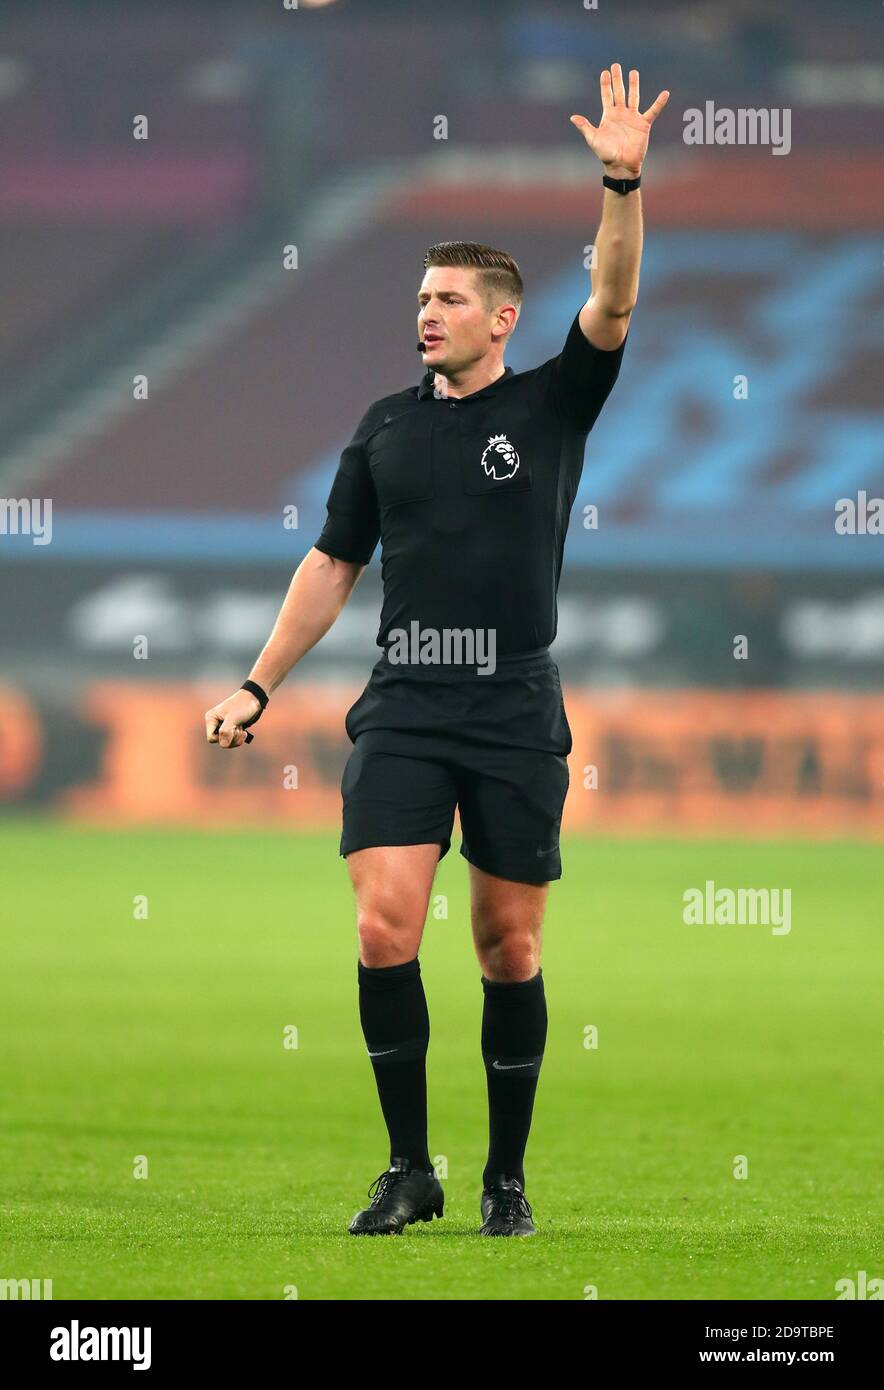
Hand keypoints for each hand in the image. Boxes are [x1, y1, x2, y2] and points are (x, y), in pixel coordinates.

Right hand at [204, 689, 261, 748]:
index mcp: (211, 719)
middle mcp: (215, 724)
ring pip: (227, 743)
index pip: (211, 739)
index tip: (231, 728)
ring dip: (237, 738)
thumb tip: (223, 745)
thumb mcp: (233, 718)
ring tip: (241, 727)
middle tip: (238, 727)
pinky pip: (233, 742)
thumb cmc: (242, 705)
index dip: (222, 737)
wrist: (254, 700)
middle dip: (232, 737)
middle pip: (221, 742)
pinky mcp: (231, 730)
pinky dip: (239, 739)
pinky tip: (244, 732)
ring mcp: (223, 728)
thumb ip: (226, 731)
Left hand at [570, 63, 668, 177]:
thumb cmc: (606, 154)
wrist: (621, 166)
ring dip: (634, 85)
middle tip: (616, 65)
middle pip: (619, 92)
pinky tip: (665, 93)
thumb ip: (585, 127)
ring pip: (634, 97)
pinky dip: (659, 103)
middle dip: (618, 79)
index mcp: (609, 115)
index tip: (605, 72)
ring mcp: (632, 118)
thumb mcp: (593, 139)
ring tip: (633, 72)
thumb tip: (572, 117)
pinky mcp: (643, 124)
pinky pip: (653, 111)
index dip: (606, 84)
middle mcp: (621, 114)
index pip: (607, 95)